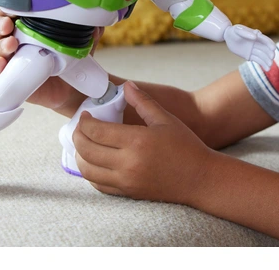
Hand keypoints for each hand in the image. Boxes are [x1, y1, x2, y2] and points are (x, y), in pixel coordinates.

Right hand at [0, 7, 104, 114]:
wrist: (74, 89)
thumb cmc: (72, 60)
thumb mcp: (83, 43)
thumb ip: (89, 33)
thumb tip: (96, 26)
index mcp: (31, 26)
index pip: (14, 11)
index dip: (8, 6)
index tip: (12, 6)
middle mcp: (19, 40)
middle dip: (0, 23)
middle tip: (8, 24)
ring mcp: (14, 58)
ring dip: (1, 44)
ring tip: (11, 44)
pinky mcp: (13, 77)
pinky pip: (1, 71)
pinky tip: (2, 63)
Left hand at [73, 81, 213, 204]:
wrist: (200, 178)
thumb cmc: (185, 145)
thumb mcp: (165, 119)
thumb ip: (143, 101)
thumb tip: (126, 85)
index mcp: (137, 141)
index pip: (97, 132)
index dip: (85, 122)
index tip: (86, 114)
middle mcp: (127, 164)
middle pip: (87, 150)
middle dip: (78, 136)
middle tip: (81, 126)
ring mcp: (126, 181)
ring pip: (88, 170)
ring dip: (80, 155)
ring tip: (84, 142)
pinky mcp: (128, 193)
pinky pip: (99, 185)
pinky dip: (90, 172)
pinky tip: (94, 161)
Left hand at [223, 24, 275, 70]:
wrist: (227, 36)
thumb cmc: (233, 31)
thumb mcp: (238, 30)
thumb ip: (246, 33)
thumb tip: (255, 37)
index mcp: (256, 35)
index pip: (265, 40)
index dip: (270, 44)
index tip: (273, 48)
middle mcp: (257, 43)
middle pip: (265, 49)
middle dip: (269, 54)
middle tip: (271, 59)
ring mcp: (254, 50)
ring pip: (262, 56)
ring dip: (267, 61)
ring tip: (269, 67)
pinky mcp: (250, 55)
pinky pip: (258, 60)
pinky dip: (263, 64)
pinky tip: (267, 69)